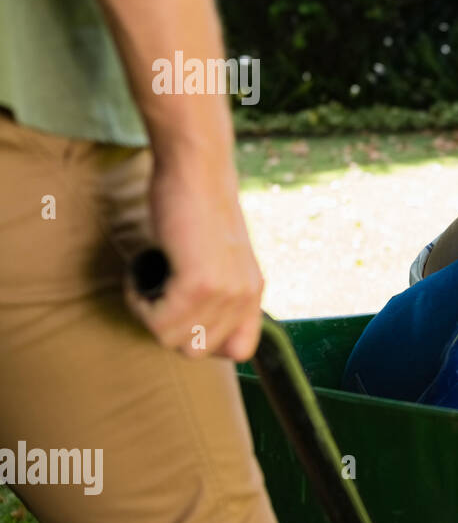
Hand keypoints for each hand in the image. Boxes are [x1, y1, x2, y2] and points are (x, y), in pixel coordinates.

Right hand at [123, 157, 263, 360]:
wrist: (196, 170)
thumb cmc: (197, 207)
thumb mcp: (219, 257)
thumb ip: (217, 290)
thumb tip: (191, 326)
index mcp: (253, 292)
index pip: (240, 350)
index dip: (204, 341)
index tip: (181, 315)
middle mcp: (246, 296)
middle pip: (197, 352)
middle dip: (167, 329)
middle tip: (154, 293)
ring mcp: (225, 291)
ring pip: (173, 340)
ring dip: (148, 315)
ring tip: (146, 280)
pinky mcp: (200, 281)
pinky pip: (158, 320)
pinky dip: (138, 301)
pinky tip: (139, 272)